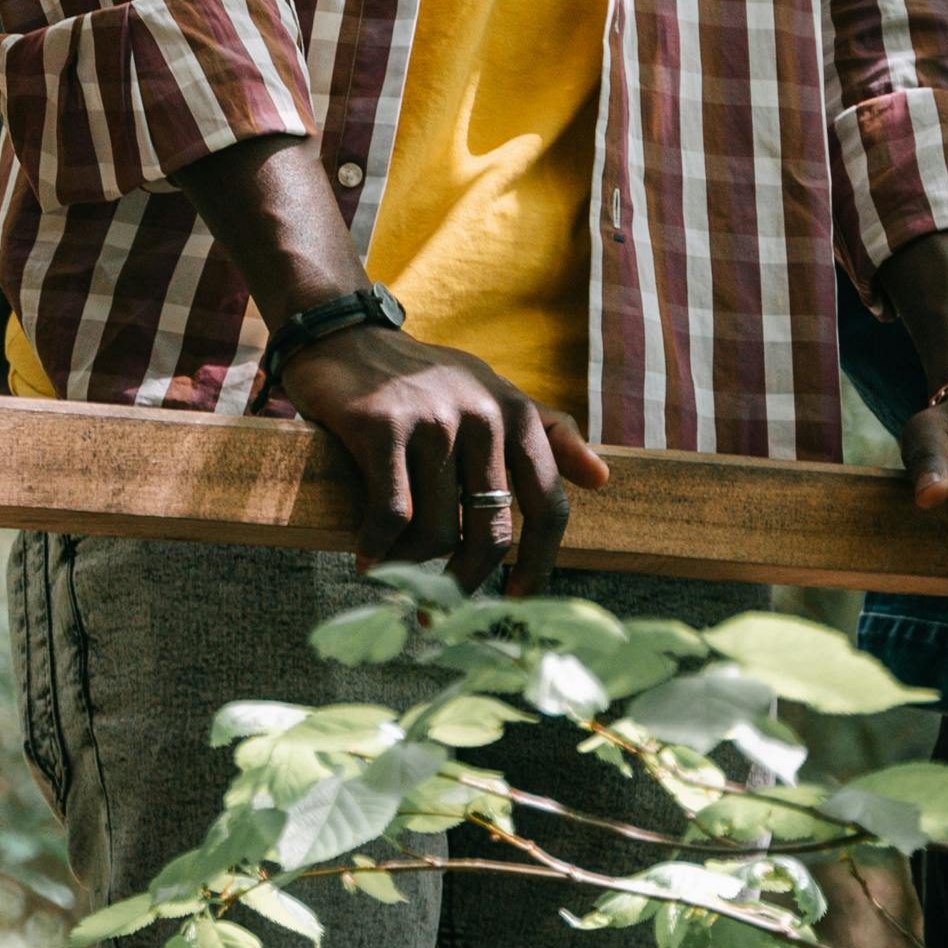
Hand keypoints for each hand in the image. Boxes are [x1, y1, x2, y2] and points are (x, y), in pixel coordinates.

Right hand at [276, 325, 609, 593]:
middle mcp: (482, 417)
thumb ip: (548, 434)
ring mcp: (432, 420)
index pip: (548, 506)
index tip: (516, 600)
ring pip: (438, 531)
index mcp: (516, 415)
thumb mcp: (493, 394)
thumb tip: (601, 479)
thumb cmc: (425, 380)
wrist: (346, 338)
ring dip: (412, 566)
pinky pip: (392, 514)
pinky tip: (367, 557)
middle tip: (440, 609)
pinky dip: (379, 548)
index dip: (538, 565)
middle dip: (466, 582)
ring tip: (393, 572)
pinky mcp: (382, 425)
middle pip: (491, 533)